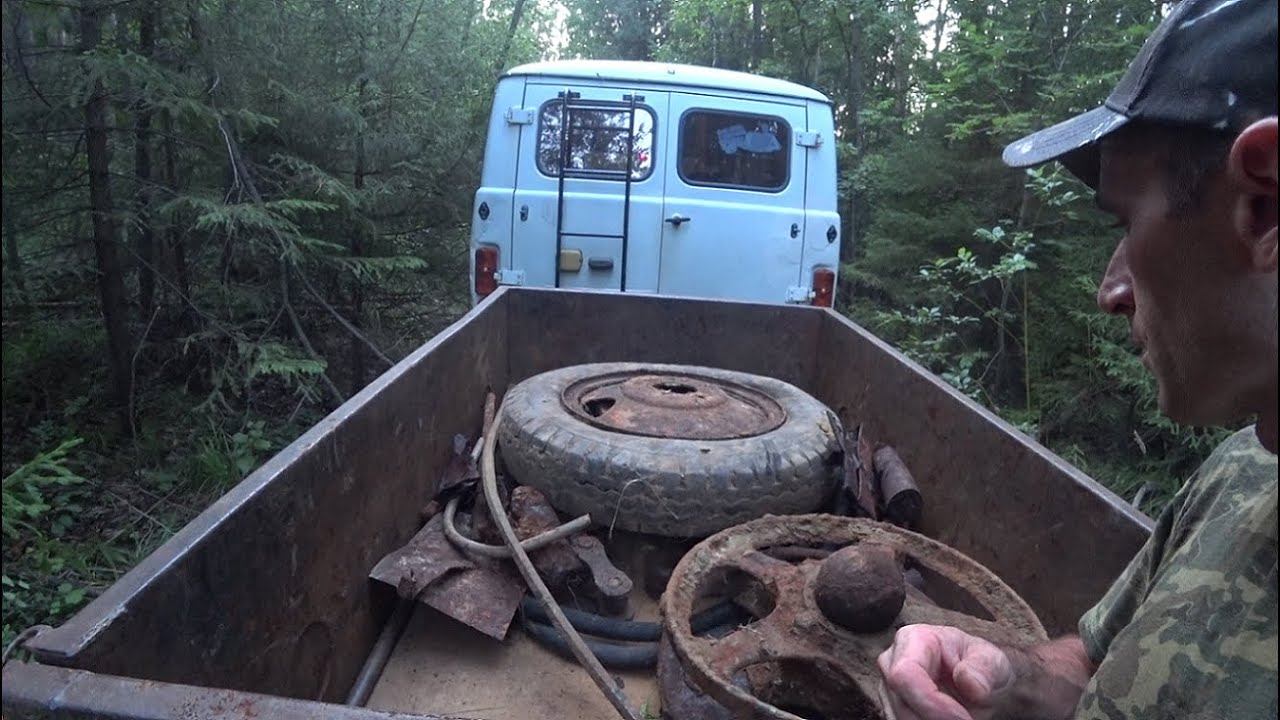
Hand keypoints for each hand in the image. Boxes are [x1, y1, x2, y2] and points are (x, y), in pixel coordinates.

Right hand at [877, 624, 1015, 719]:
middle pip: (901, 703)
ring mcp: (887, 686)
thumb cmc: (981, 665)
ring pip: (901, 718)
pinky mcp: (891, 707)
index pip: (905, 675)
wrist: (977, 680)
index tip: (962, 717)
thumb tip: (968, 681)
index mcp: (914, 639)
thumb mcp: (992, 661)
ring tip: (960, 717)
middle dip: (935, 719)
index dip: (931, 702)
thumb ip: (983, 668)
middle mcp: (892, 661)